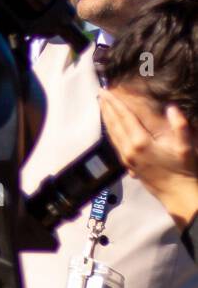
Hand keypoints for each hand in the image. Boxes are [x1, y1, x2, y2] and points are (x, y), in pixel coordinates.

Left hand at [100, 90, 197, 228]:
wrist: (179, 196)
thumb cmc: (184, 171)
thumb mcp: (186, 148)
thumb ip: (180, 127)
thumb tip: (171, 108)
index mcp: (141, 143)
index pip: (124, 118)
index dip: (115, 103)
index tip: (106, 91)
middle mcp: (129, 150)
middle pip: (114, 124)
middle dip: (107, 108)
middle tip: (100, 94)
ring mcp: (126, 158)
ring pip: (112, 134)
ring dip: (106, 118)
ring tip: (102, 105)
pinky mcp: (128, 165)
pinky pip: (115, 143)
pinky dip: (111, 131)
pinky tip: (111, 126)